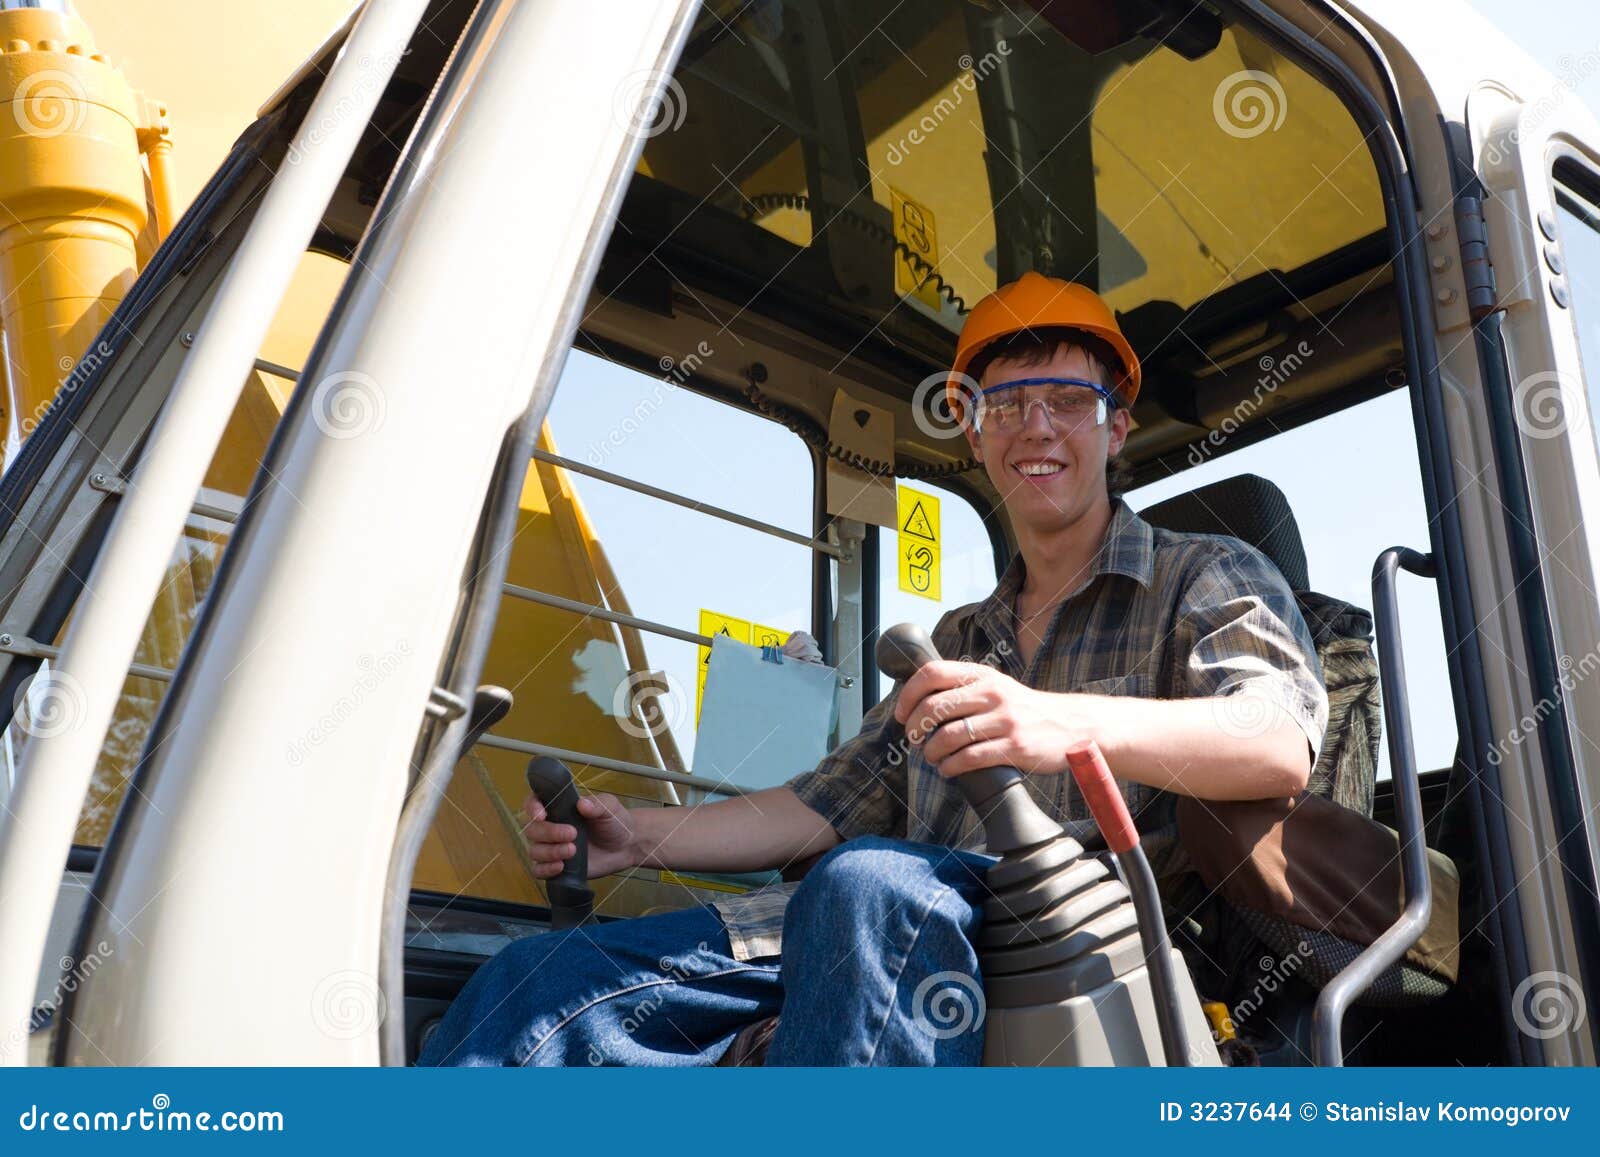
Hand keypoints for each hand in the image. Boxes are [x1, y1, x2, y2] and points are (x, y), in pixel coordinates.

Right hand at [521, 790, 639, 879]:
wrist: (625, 847)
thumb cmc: (614, 821)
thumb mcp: (609, 808)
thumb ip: (597, 805)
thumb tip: (582, 804)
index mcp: (558, 806)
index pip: (534, 802)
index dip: (532, 807)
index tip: (542, 815)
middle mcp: (550, 826)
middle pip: (533, 830)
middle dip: (549, 832)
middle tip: (573, 834)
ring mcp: (552, 847)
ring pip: (535, 851)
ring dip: (550, 852)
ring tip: (573, 850)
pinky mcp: (556, 866)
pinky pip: (539, 870)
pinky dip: (546, 869)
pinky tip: (561, 867)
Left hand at [892, 660, 1095, 778]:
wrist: (1074, 726)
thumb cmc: (1026, 710)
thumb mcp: (998, 687)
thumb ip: (966, 689)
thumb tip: (920, 699)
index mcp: (983, 675)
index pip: (932, 673)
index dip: (909, 694)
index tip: (902, 713)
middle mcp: (992, 693)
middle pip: (934, 707)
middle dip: (915, 728)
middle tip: (915, 740)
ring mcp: (1004, 721)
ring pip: (948, 736)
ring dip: (931, 752)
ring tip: (933, 758)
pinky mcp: (1014, 747)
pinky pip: (969, 759)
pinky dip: (951, 767)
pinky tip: (949, 770)